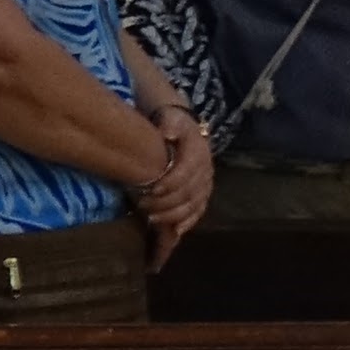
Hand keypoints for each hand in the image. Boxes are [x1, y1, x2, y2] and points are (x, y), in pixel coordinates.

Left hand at [140, 118, 213, 250]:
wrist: (183, 129)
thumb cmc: (171, 125)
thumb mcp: (170, 117)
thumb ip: (169, 123)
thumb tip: (167, 132)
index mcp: (198, 152)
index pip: (187, 171)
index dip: (170, 183)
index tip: (151, 189)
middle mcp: (206, 170)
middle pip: (190, 192)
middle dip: (166, 203)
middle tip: (142, 206)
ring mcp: (206, 184)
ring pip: (194, 206)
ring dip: (173, 215)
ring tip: (151, 219)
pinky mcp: (203, 195)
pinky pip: (198, 212)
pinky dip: (187, 223)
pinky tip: (174, 232)